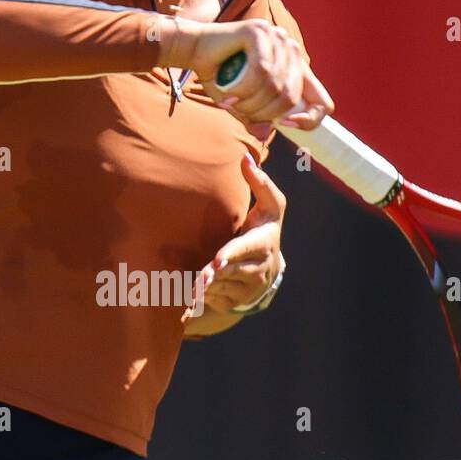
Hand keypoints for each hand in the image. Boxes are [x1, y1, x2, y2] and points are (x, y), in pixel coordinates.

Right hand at [171, 18, 334, 140]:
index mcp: (296, 67)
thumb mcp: (241, 103)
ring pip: (275, 85)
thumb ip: (255, 118)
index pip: (322, 102)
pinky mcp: (259, 32)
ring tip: (230, 103)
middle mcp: (291, 50)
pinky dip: (243, 89)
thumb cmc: (218, 75)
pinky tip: (229, 95)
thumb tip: (265, 134)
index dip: (309, 120)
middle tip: (242, 113)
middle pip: (292, 96)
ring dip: (249, 102)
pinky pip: (261, 71)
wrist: (192, 48)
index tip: (285, 125)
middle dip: (264, 113)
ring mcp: (277, 38)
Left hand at [182, 152, 285, 319]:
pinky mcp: (235, 302)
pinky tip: (193, 294)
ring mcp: (248, 288)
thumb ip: (259, 183)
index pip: (248, 248)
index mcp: (264, 243)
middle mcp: (259, 268)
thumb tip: (245, 157)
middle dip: (214, 276)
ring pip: (221, 287)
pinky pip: (215, 300)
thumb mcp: (268, 207)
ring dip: (205, 286)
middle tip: (198, 280)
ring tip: (192, 285)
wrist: (269, 268)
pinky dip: (204, 297)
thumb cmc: (262, 229)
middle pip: (231, 272)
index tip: (217, 259)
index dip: (233, 254)